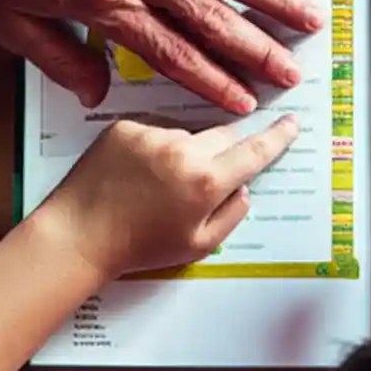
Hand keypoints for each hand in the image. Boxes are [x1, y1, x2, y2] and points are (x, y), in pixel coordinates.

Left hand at [0, 0, 323, 112]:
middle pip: (210, 16)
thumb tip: (98, 93)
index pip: (173, 52)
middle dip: (256, 49)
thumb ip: (60, 61)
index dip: (213, 81)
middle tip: (291, 71)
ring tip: (306, 17)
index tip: (244, 100)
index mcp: (103, 3)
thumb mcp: (8, 23)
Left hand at [37, 115, 299, 277]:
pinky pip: (154, 131)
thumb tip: (243, 189)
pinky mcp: (125, 127)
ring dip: (184, 152)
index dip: (277, 137)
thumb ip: (232, 215)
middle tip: (204, 179)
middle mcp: (182, 151)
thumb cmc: (138, 247)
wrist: (80, 235)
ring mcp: (152, 135)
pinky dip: (153, 148)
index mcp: (206, 182)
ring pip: (187, 134)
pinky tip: (137, 175)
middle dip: (224, 153)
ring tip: (157, 186)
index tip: (290, 123)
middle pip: (224, 136)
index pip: (255, 151)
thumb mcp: (198, 246)